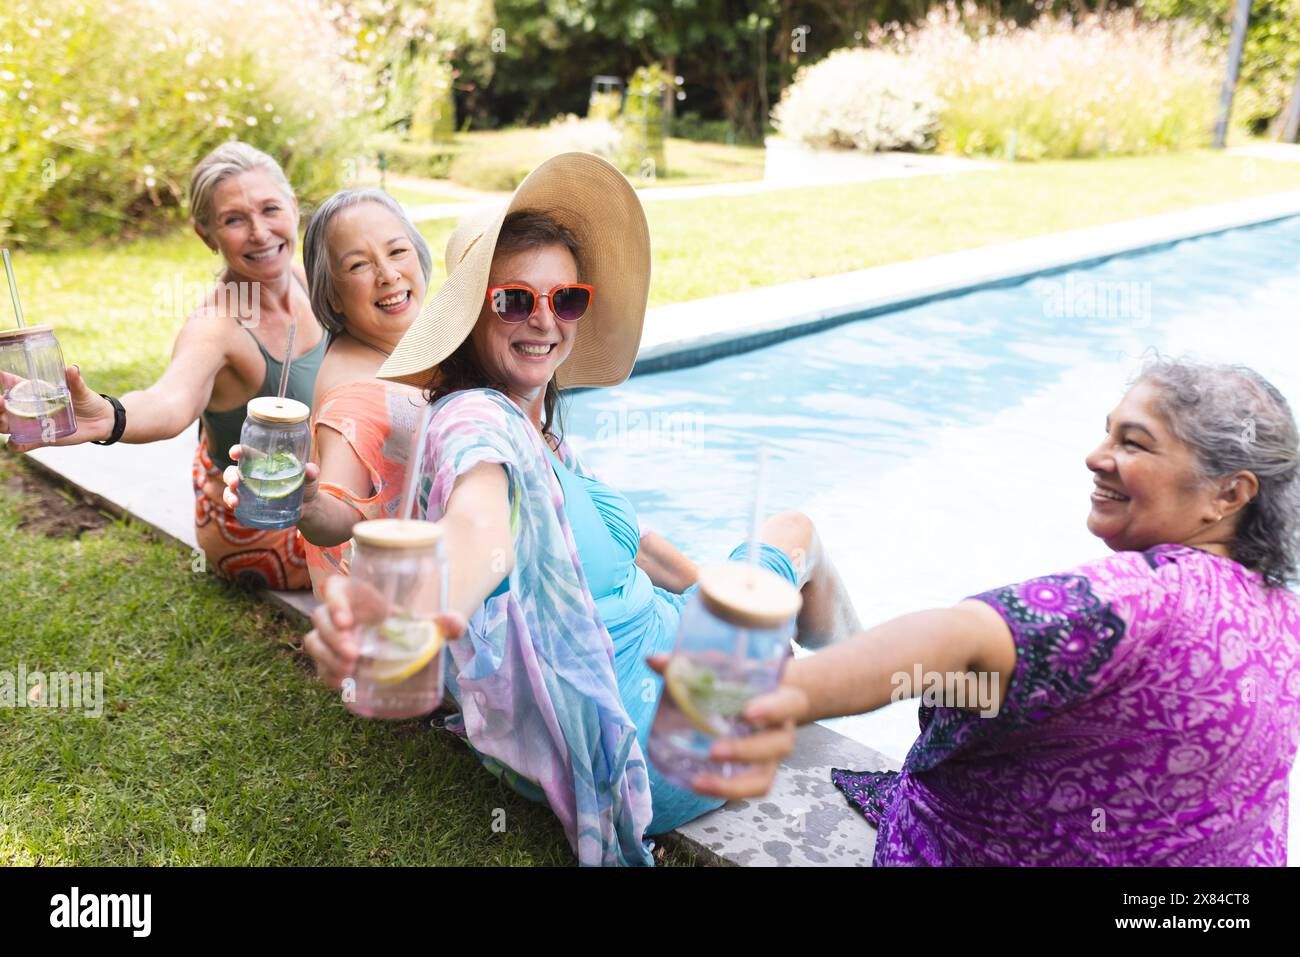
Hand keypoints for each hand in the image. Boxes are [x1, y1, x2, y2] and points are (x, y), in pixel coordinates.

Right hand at [0, 364, 114, 451]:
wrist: (101, 421)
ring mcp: (33, 424)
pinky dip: (15, 445)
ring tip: (2, 419)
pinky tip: (14, 443)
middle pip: (4, 407)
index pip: (12, 385)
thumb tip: (73, 368)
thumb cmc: (88, 401)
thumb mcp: (81, 391)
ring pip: (7, 425)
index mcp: (35, 392)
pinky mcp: (41, 439)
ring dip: (0, 422)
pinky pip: (22, 444)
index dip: (2, 380)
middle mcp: (30, 408)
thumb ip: (75, 381)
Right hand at [220, 442, 319, 510]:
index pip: (247, 453)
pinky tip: (236, 507)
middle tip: (236, 482)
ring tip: (235, 501)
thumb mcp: (310, 477)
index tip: (235, 452)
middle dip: (230, 476)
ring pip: (231, 488)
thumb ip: (311, 472)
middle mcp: (253, 474)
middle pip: (234, 471)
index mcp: (264, 463)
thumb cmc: (306, 485)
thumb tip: (310, 470)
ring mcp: (250, 490)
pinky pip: (236, 502)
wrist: (307, 507)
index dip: (238, 450)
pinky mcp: (250, 504)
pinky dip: (232, 504)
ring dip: (229, 493)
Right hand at [304, 574, 466, 689]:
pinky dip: (328, 675)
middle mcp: (340, 614)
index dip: (334, 601)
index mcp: (357, 596)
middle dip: (333, 637)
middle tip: (354, 654)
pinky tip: (344, 684)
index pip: (335, 588)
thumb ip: (441, 622)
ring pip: (314, 642)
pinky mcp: (331, 660)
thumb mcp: (423, 621)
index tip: (347, 620)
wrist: (399, 642)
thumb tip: (455, 625)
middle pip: (320, 618)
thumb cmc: (406, 623)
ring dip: (327, 657)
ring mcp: (332, 638)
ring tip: (349, 670)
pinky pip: (319, 666)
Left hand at [647, 654, 807, 800]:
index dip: (773, 709)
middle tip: (714, 751)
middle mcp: (782, 730)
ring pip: (763, 779)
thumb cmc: (747, 681)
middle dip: (745, 751)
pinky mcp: (758, 773)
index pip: (790, 703)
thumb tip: (653, 660)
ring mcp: (772, 757)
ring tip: (701, 781)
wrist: (770, 697)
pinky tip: (698, 785)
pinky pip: (748, 790)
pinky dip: (724, 791)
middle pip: (777, 746)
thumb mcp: (729, 667)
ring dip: (733, 784)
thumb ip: (694, 662)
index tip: (748, 711)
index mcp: (784, 698)